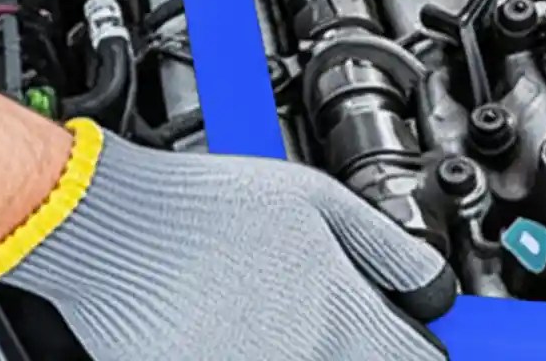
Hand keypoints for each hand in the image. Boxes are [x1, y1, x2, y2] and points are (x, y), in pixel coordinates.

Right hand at [0, 123, 456, 360]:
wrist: (110, 225)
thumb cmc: (205, 205)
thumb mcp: (315, 200)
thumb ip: (386, 248)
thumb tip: (435, 285)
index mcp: (338, 317)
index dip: (416, 349)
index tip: (406, 338)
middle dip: (357, 352)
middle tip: (327, 322)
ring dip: (305, 355)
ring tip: (270, 318)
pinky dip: (251, 356)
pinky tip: (235, 330)